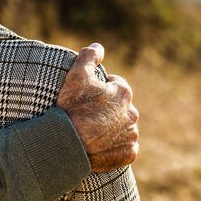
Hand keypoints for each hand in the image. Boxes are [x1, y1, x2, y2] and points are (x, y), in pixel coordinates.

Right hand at [56, 43, 139, 171]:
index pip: (116, 86)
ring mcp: (131, 135)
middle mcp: (132, 114)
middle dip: (107, 109)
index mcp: (123, 93)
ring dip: (112, 128)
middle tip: (88, 116)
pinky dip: (116, 147)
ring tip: (92, 132)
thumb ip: (89, 56)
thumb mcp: (76, 75)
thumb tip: (99, 47)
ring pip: (123, 128)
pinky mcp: (128, 154)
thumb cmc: (71, 109)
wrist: (68, 145)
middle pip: (120, 108)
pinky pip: (126, 148)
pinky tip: (101, 146)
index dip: (100, 89)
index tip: (87, 97)